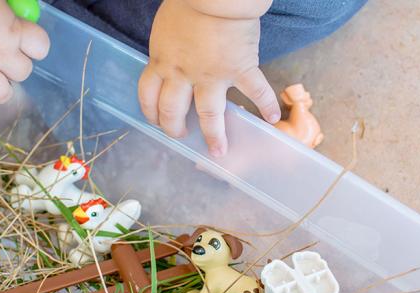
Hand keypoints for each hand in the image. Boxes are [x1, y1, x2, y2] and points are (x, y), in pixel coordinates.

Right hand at [0, 0, 49, 119]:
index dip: (33, 49)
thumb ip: (6, 13)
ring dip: (1, 91)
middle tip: (2, 62)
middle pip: (23, 73)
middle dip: (14, 69)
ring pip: (2, 93)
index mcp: (11, 28)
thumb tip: (11, 17)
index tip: (24, 47)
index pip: (40, 48)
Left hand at [139, 0, 279, 156]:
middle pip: (172, 112)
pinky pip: (255, 91)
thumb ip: (167, 49)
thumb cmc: (189, 1)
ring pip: (209, 114)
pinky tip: (271, 118)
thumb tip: (171, 58)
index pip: (148, 96)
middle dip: (175, 129)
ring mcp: (213, 76)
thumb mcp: (165, 28)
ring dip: (214, 135)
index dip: (151, 113)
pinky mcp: (240, 69)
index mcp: (163, 61)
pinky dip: (266, 104)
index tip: (156, 122)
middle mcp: (184, 75)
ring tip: (219, 150)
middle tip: (181, 136)